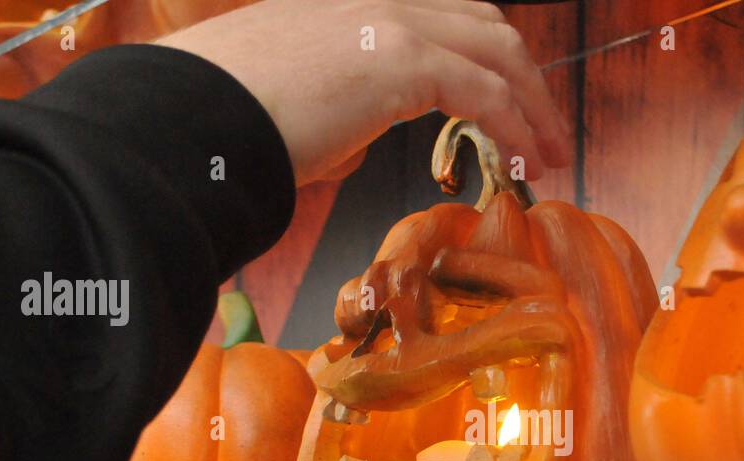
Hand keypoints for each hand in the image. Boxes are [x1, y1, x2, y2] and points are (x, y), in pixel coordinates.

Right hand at [157, 0, 573, 184]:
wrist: (193, 118)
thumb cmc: (225, 126)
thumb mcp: (292, 110)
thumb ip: (336, 116)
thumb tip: (361, 141)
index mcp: (353, 10)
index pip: (443, 18)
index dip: (486, 59)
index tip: (508, 108)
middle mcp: (378, 3)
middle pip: (485, 24)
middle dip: (525, 78)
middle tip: (544, 133)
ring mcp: (391, 23)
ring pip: (498, 50)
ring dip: (533, 103)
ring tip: (549, 154)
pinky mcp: (402, 61)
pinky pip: (485, 93)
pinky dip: (515, 128)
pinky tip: (526, 162)